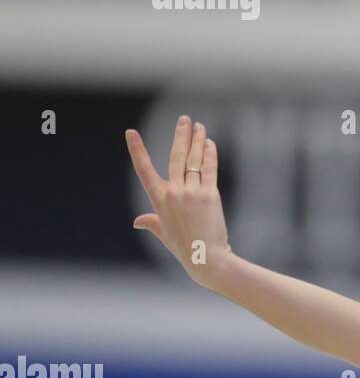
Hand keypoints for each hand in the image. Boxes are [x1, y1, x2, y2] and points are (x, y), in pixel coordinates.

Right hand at [125, 116, 233, 289]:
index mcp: (158, 200)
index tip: (130, 133)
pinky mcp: (209, 194)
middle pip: (176, 156)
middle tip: (185, 119)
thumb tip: (138, 221)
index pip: (144, 169)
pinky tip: (210, 143)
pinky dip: (210, 154)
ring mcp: (191, 192)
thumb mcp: (163, 234)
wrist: (205, 258)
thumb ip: (151, 222)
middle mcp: (173, 192)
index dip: (137, 150)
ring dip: (198, 140)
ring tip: (200, 126)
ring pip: (194, 159)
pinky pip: (209, 168)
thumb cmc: (184, 247)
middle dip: (181, 135)